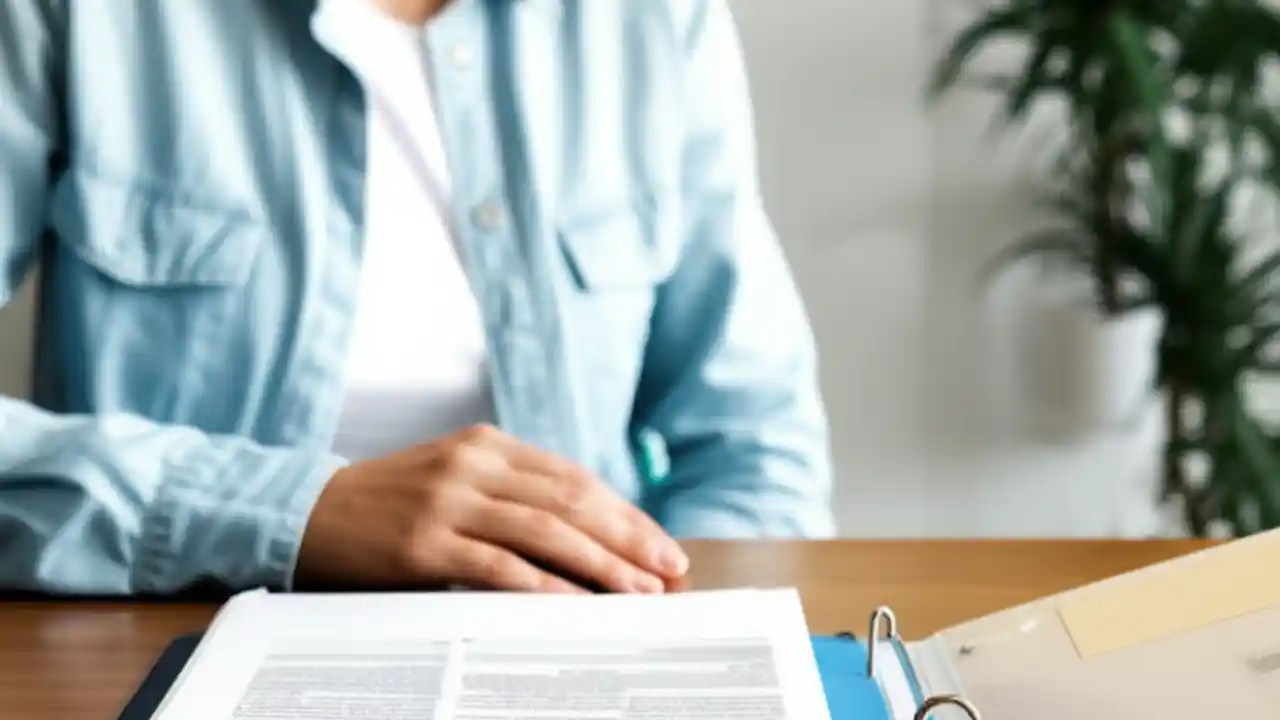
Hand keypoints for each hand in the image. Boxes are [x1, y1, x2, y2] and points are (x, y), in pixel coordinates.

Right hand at [295, 424, 688, 593]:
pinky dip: (544, 585)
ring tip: (636, 590)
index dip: (624, 513)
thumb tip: (590, 535)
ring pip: (545, 531)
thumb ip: (512, 493)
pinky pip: (499, 565)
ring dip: (600, 564)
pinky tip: (576, 601)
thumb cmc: (392, 502)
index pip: (574, 478)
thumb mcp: (456, 478)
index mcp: (487, 444)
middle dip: (627, 538)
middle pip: (571, 501)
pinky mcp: (424, 543)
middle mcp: (473, 464)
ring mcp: (448, 501)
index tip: (659, 543)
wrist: (306, 511)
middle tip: (666, 569)